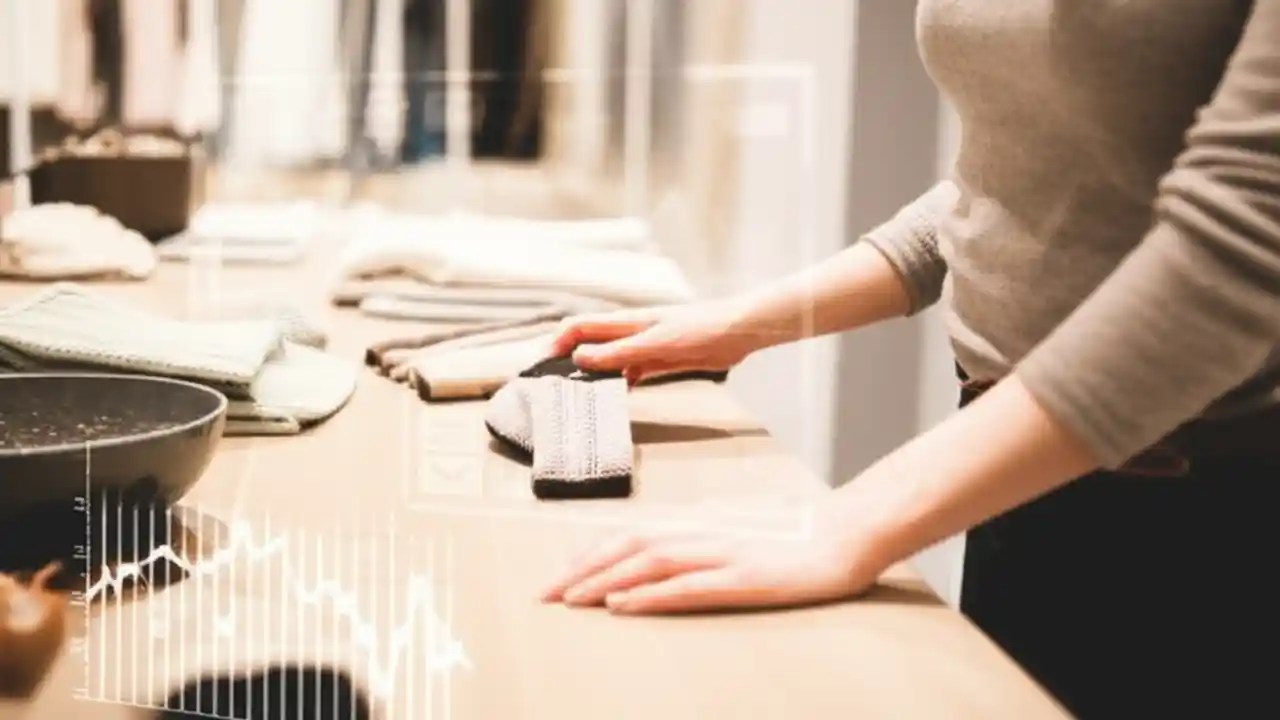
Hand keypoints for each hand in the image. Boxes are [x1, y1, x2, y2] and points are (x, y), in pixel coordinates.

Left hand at [539, 527, 884, 614]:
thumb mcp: (742, 532)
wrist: (846, 534)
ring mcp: (721, 555)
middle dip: (582, 570)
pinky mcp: (742, 578)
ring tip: (571, 599)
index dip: (591, 555)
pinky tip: (623, 604)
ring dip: (605, 582)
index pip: (631, 537)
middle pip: (628, 547)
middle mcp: (701, 535)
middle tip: (545, 594)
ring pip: (647, 564)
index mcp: (699, 526)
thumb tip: (668, 548)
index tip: (559, 576)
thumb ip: (705, 538)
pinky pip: (685, 587)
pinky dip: (648, 595)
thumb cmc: (798, 534)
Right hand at [550, 299, 760, 383]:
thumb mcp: (654, 344)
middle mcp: (630, 332)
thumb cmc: (698, 330)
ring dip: (595, 373)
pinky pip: (632, 370)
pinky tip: (619, 395)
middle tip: (556, 384)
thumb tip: (580, 357)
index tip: (543, 363)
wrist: (736, 332)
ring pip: (610, 359)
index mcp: (626, 322)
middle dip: (570, 358)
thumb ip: (618, 352)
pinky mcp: (660, 359)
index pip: (580, 327)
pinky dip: (621, 381)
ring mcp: (645, 346)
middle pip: (591, 343)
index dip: (558, 342)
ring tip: (581, 395)